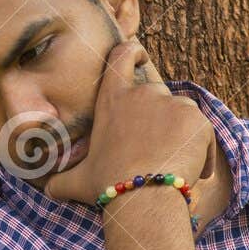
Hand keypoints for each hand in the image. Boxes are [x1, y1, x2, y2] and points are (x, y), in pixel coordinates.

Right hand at [43, 39, 215, 208]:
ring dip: (181, 135)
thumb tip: (45, 189)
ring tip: (173, 166)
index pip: (122, 56)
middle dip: (161, 119)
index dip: (133, 51)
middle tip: (158, 150)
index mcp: (113, 100)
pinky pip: (203, 132)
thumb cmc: (107, 186)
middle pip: (158, 95)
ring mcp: (172, 104)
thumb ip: (60, 181)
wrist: (143, 197)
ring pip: (182, 114)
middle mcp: (143, 94)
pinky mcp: (197, 119)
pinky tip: (193, 173)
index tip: (140, 55)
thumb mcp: (77, 182)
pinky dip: (202, 151)